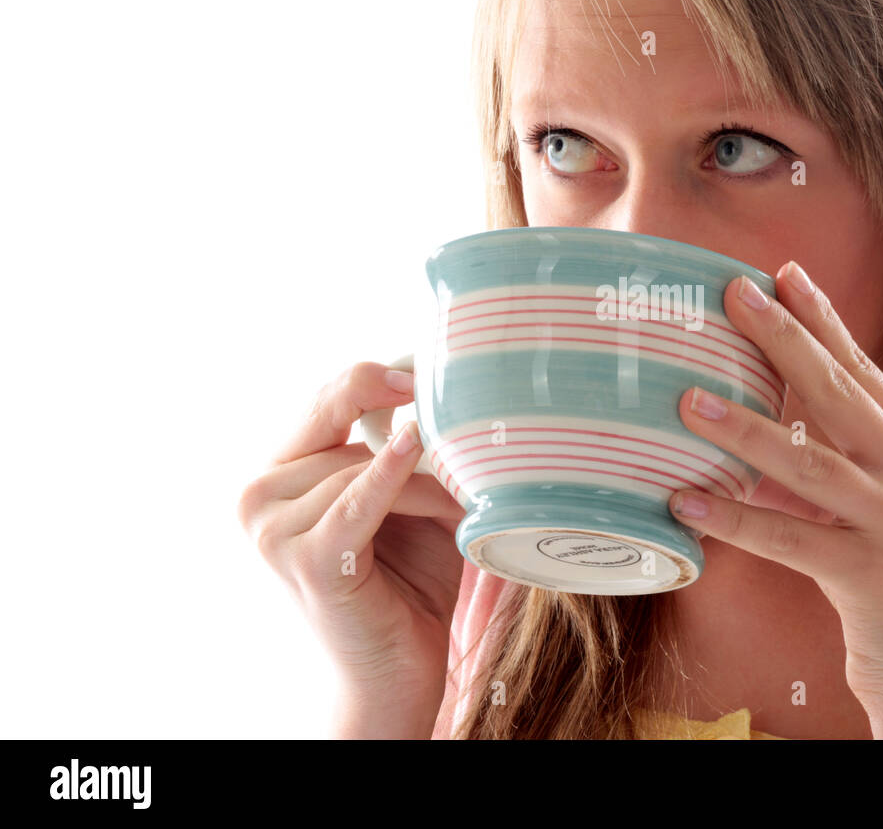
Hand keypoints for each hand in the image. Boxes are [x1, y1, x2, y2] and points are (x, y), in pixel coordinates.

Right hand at [237, 362, 465, 702]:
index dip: (367, 380)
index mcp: (274, 476)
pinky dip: (388, 476)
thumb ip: (401, 454)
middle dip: (407, 437)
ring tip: (461, 508)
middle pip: (341, 432)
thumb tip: (434, 399)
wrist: (395, 673)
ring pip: (360, 468)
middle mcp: (257, 498)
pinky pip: (355, 501)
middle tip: (458, 431)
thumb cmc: (404, 583)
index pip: (321, 405)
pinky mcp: (307, 561)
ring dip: (425, 483)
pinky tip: (415, 448)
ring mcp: (272, 532)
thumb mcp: (402, 503)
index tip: (418, 374)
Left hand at [667, 263, 882, 737]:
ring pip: (812, 463)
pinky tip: (686, 503)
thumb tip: (755, 417)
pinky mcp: (871, 575)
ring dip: (746, 429)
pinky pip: (791, 540)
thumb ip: (830, 456)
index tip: (782, 272)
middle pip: (839, 394)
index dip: (822, 319)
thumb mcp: (874, 500)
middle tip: (735, 294)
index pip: (861, 369)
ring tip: (688, 400)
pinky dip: (735, 520)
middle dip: (785, 340)